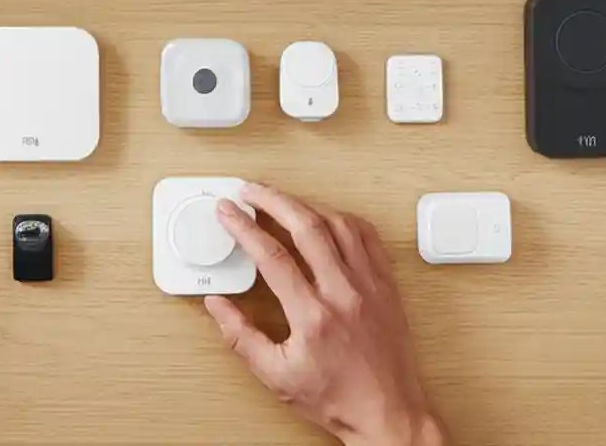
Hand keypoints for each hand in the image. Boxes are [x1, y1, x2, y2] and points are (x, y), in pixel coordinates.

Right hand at [205, 183, 445, 445]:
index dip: (244, 227)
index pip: (272, 255)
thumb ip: (241, 336)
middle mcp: (345, 294)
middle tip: (250, 190)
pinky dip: (343, 218)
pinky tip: (327, 215)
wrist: (388, 415)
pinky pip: (368, 237)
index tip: (227, 212)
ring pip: (339, 224)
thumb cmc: (337, 399)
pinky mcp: (387, 287)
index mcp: (313, 316)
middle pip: (306, 226)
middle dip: (272, 199)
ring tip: (282, 198)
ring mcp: (370, 286)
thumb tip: (217, 305)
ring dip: (306, 204)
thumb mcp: (276, 375)